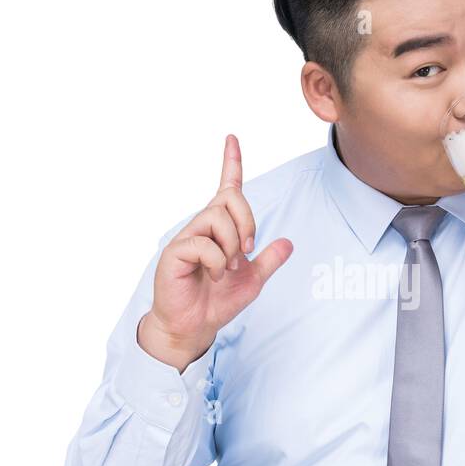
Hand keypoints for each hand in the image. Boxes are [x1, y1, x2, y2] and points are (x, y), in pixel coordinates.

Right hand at [138, 134, 293, 371]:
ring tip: (226, 268)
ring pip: (217, 217)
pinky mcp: (176, 251)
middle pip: (230, 198)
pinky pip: (203, 243)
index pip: (227, 188)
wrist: (194, 326)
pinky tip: (214, 274)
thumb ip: (269, 260)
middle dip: (247, 221)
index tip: (232, 139)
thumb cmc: (216, 301)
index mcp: (220, 228)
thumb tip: (288, 243)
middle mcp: (202, 225)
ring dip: (232, 245)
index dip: (231, 163)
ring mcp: (187, 237)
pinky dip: (216, 260)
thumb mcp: (253, 280)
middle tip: (248, 250)